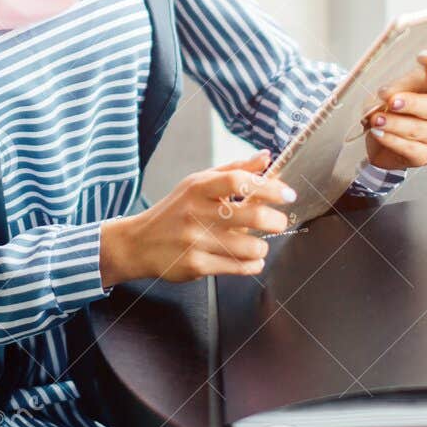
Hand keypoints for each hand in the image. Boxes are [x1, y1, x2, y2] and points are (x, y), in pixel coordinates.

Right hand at [99, 150, 295, 286]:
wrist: (139, 243)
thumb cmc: (175, 210)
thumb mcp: (198, 184)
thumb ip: (234, 170)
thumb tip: (266, 158)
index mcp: (198, 188)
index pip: (238, 182)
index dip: (268, 187)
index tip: (287, 194)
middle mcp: (196, 213)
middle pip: (250, 216)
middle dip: (275, 221)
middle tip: (279, 222)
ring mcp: (195, 241)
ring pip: (248, 247)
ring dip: (262, 247)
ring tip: (258, 244)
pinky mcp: (195, 265)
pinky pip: (238, 267)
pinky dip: (252, 264)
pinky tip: (250, 259)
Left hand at [360, 48, 426, 170]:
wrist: (382, 135)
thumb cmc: (395, 104)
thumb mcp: (395, 87)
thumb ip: (397, 86)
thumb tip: (389, 93)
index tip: (421, 57)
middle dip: (413, 103)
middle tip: (391, 101)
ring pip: (421, 130)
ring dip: (396, 123)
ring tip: (376, 119)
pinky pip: (412, 149)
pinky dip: (392, 140)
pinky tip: (378, 133)